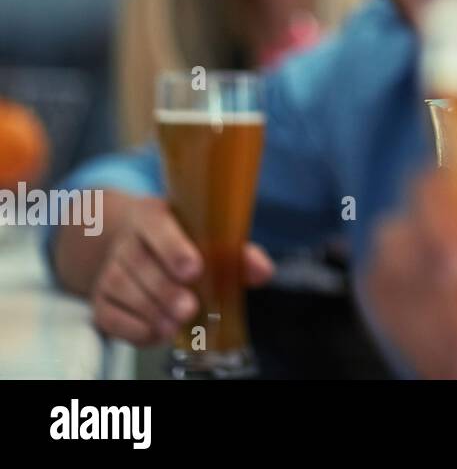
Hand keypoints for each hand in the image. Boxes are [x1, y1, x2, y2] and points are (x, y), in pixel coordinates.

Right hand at [88, 194, 273, 345]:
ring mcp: (110, 269)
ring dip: (150, 309)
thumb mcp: (210, 235)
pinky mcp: (101, 298)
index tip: (193, 269)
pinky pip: (108, 315)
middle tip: (189, 308)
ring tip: (177, 323)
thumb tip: (263, 271)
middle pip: (138, 262)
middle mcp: (127, 240)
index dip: (173, 247)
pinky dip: (132, 328)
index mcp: (153, 215)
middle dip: (164, 289)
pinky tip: (157, 333)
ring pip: (120, 288)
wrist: (136, 243)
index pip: (155, 223)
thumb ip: (237, 252)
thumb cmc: (184, 240)